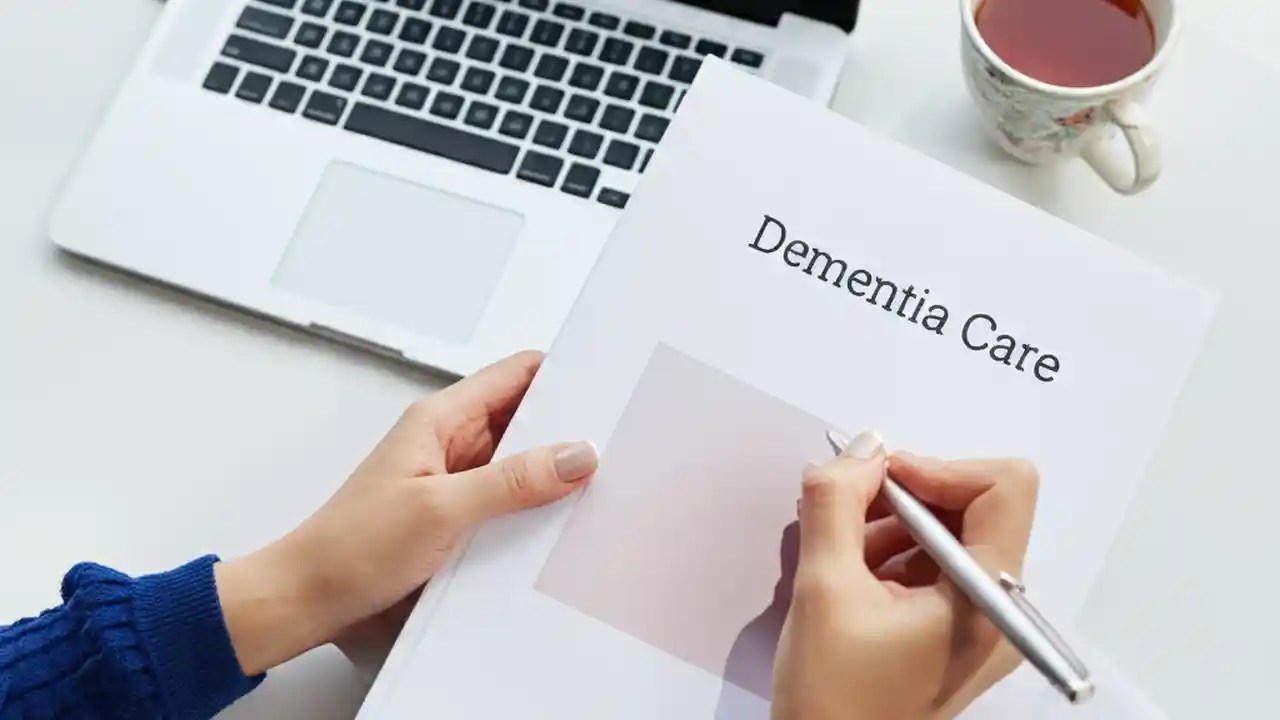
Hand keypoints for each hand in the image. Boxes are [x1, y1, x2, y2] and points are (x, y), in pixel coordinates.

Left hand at [213, 351, 597, 677]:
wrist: (307, 599)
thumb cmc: (351, 547)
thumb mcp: (441, 510)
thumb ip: (512, 481)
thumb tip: (575, 455)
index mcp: (441, 419)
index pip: (517, 375)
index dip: (564, 374)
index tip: (607, 385)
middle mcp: (449, 441)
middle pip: (526, 418)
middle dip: (568, 430)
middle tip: (616, 446)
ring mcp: (453, 479)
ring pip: (519, 462)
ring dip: (551, 475)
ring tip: (596, 489)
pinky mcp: (455, 515)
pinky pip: (506, 500)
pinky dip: (532, 509)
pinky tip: (556, 527)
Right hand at [771, 431, 1038, 719]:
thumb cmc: (831, 697)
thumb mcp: (822, 587)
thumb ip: (836, 503)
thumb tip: (861, 449)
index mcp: (987, 601)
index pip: (1004, 487)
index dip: (940, 469)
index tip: (881, 481)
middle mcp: (1001, 609)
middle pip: (975, 507)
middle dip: (907, 497)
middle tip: (846, 508)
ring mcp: (981, 623)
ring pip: (951, 532)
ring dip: (892, 524)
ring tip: (839, 551)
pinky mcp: (955, 632)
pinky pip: (936, 564)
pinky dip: (892, 552)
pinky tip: (850, 574)